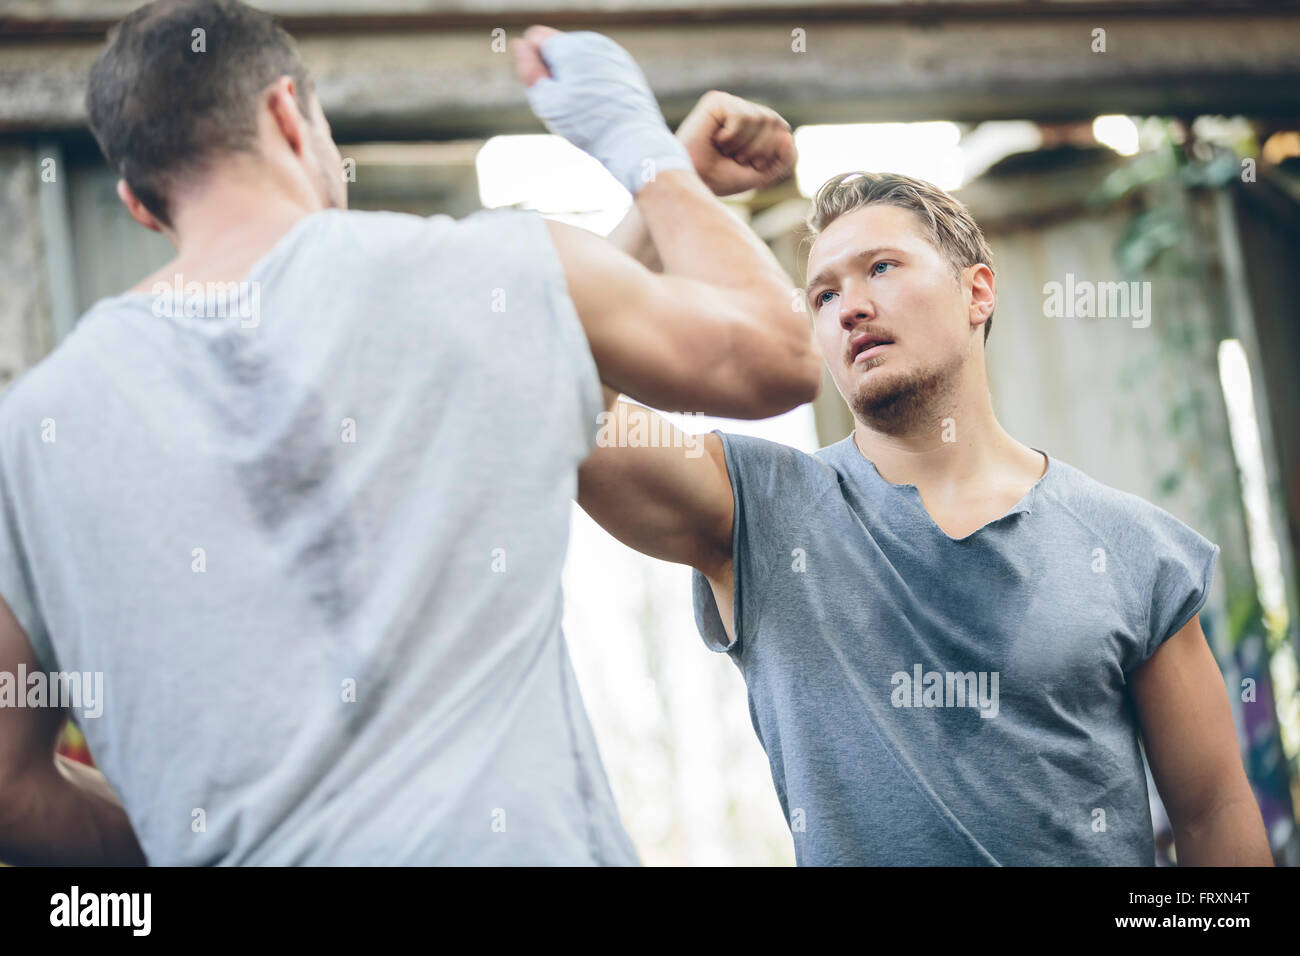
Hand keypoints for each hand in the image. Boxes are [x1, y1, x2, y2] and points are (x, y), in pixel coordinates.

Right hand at [509, 25, 690, 194]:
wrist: (632, 142)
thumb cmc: (587, 124)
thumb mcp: (547, 101)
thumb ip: (528, 70)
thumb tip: (520, 44)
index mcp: (571, 45)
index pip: (536, 39)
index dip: (535, 66)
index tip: (548, 91)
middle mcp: (593, 41)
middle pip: (559, 49)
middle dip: (556, 71)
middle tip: (568, 103)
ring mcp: (612, 53)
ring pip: (579, 60)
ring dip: (574, 78)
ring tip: (586, 106)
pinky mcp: (626, 68)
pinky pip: (598, 70)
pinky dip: (593, 84)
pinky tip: (600, 106)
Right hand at [675, 91, 796, 196]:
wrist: (693, 180)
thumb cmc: (722, 178)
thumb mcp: (762, 174)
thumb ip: (785, 159)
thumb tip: (788, 135)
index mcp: (758, 127)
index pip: (784, 132)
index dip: (772, 154)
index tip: (749, 165)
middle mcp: (746, 111)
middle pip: (776, 124)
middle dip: (760, 150)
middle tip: (735, 158)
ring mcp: (732, 104)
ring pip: (760, 119)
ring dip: (743, 144)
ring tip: (724, 150)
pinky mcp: (717, 101)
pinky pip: (741, 116)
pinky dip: (732, 136)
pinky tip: (716, 139)